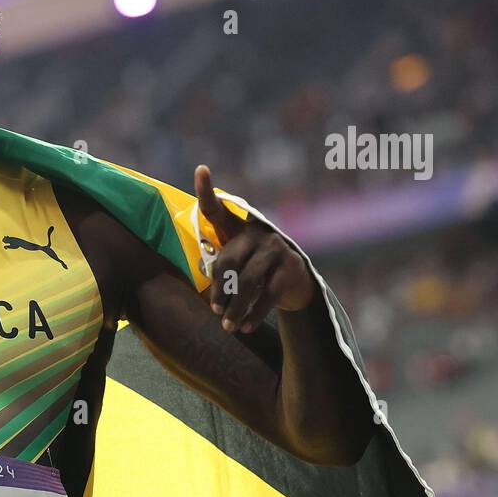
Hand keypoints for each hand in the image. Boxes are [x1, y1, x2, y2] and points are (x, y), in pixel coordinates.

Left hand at [195, 165, 314, 332]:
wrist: (297, 288)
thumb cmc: (256, 275)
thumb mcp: (238, 266)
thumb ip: (222, 268)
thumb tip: (206, 294)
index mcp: (240, 228)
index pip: (218, 209)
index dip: (206, 190)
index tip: (200, 169)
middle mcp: (258, 232)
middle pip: (229, 260)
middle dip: (220, 290)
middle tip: (215, 312)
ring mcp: (276, 248)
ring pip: (248, 281)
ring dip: (235, 308)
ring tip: (228, 327)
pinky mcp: (291, 268)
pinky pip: (267, 295)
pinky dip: (253, 314)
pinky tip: (245, 327)